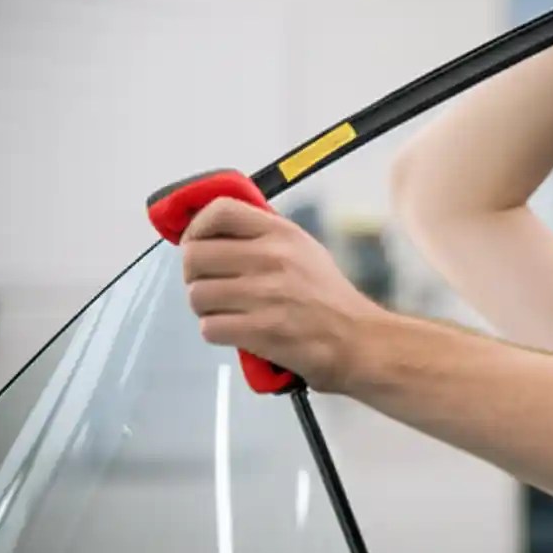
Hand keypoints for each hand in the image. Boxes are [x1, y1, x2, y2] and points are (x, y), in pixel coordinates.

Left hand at [179, 197, 384, 393]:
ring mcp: (264, 295)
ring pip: (197, 295)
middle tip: (210, 285)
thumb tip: (215, 233)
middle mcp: (272, 258)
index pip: (219, 212)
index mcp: (282, 234)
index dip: (197, 228)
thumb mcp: (305, 250)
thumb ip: (264, 237)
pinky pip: (209, 327)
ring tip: (228, 311)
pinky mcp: (260, 331)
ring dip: (206, 308)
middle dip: (195, 275)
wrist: (357, 341)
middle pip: (195, 256)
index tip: (197, 243)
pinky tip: (238, 331)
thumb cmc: (329, 298)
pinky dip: (218, 332)